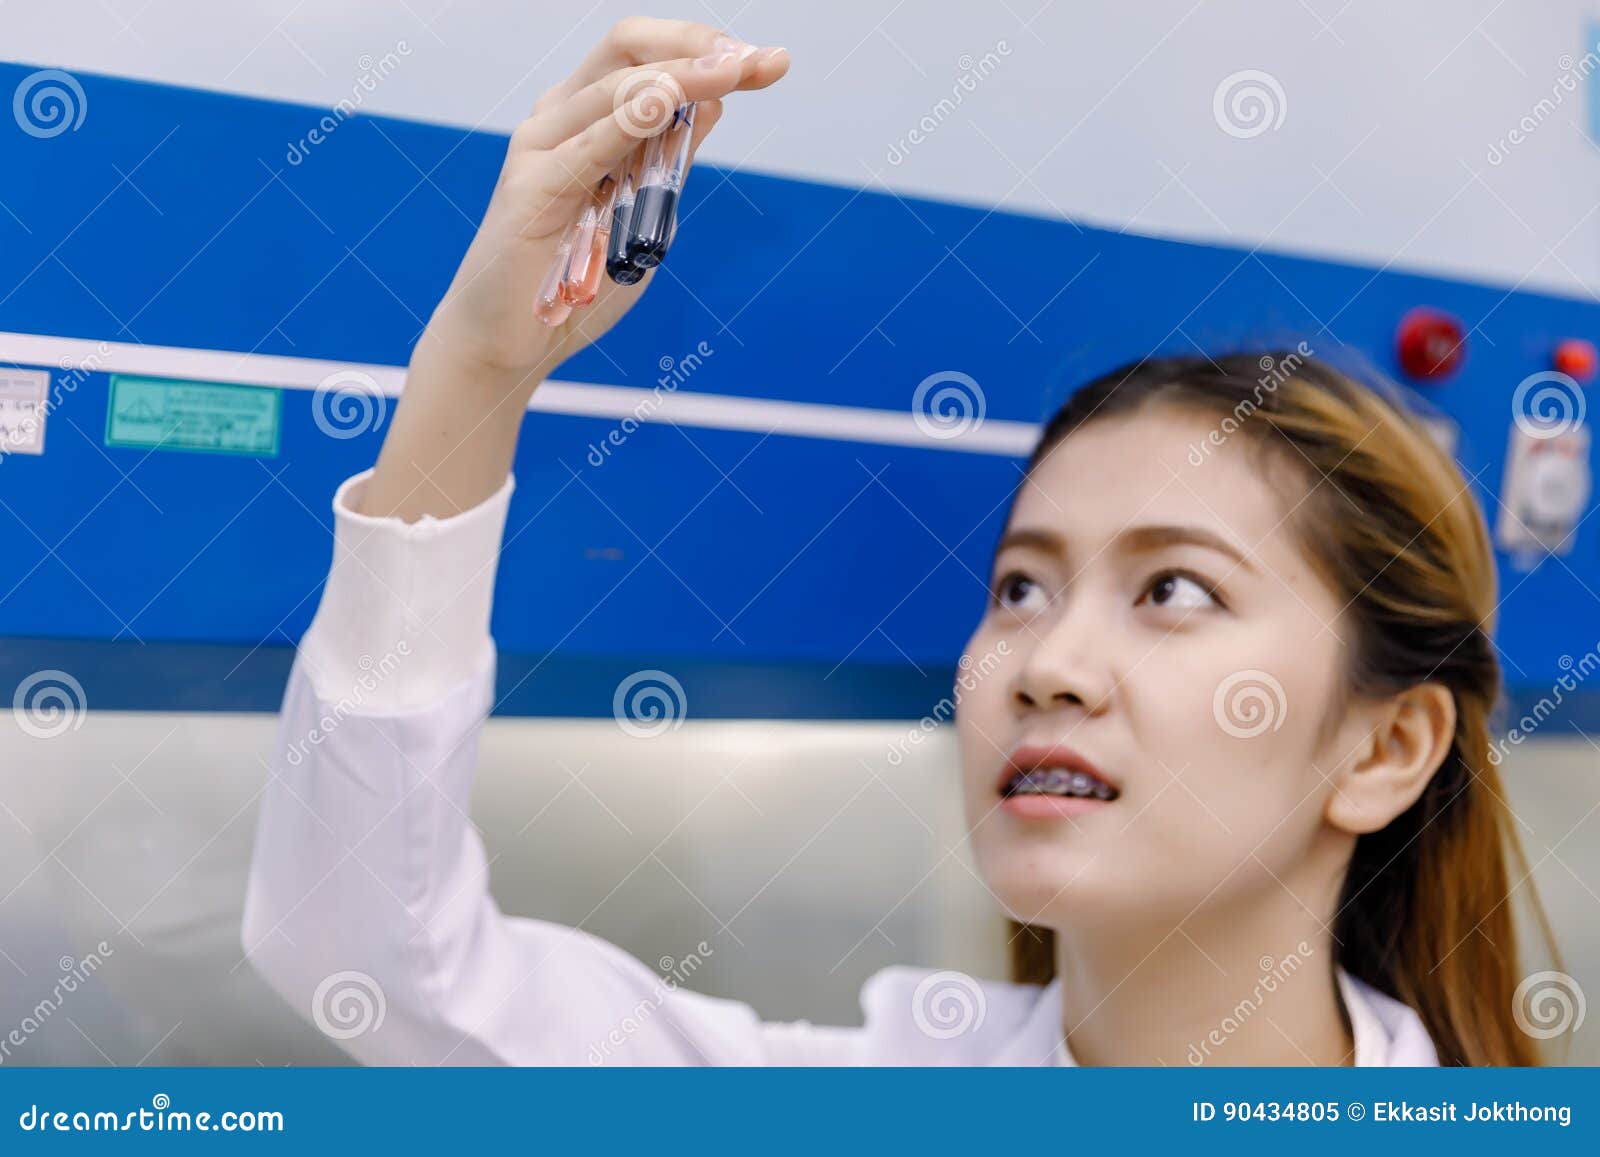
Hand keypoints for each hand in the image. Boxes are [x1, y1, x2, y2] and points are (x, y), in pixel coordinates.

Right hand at [419, 17, 790, 380]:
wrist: (513, 342)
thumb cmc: (574, 281)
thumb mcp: (645, 213)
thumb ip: (669, 161)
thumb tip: (713, 103)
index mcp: (588, 116)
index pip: (648, 57)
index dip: (706, 49)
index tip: (768, 62)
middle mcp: (560, 116)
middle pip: (628, 50)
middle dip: (699, 48)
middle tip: (759, 61)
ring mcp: (541, 146)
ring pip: (613, 89)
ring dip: (679, 77)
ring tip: (730, 72)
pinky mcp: (531, 188)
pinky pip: (587, 147)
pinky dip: (627, 122)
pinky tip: (663, 103)